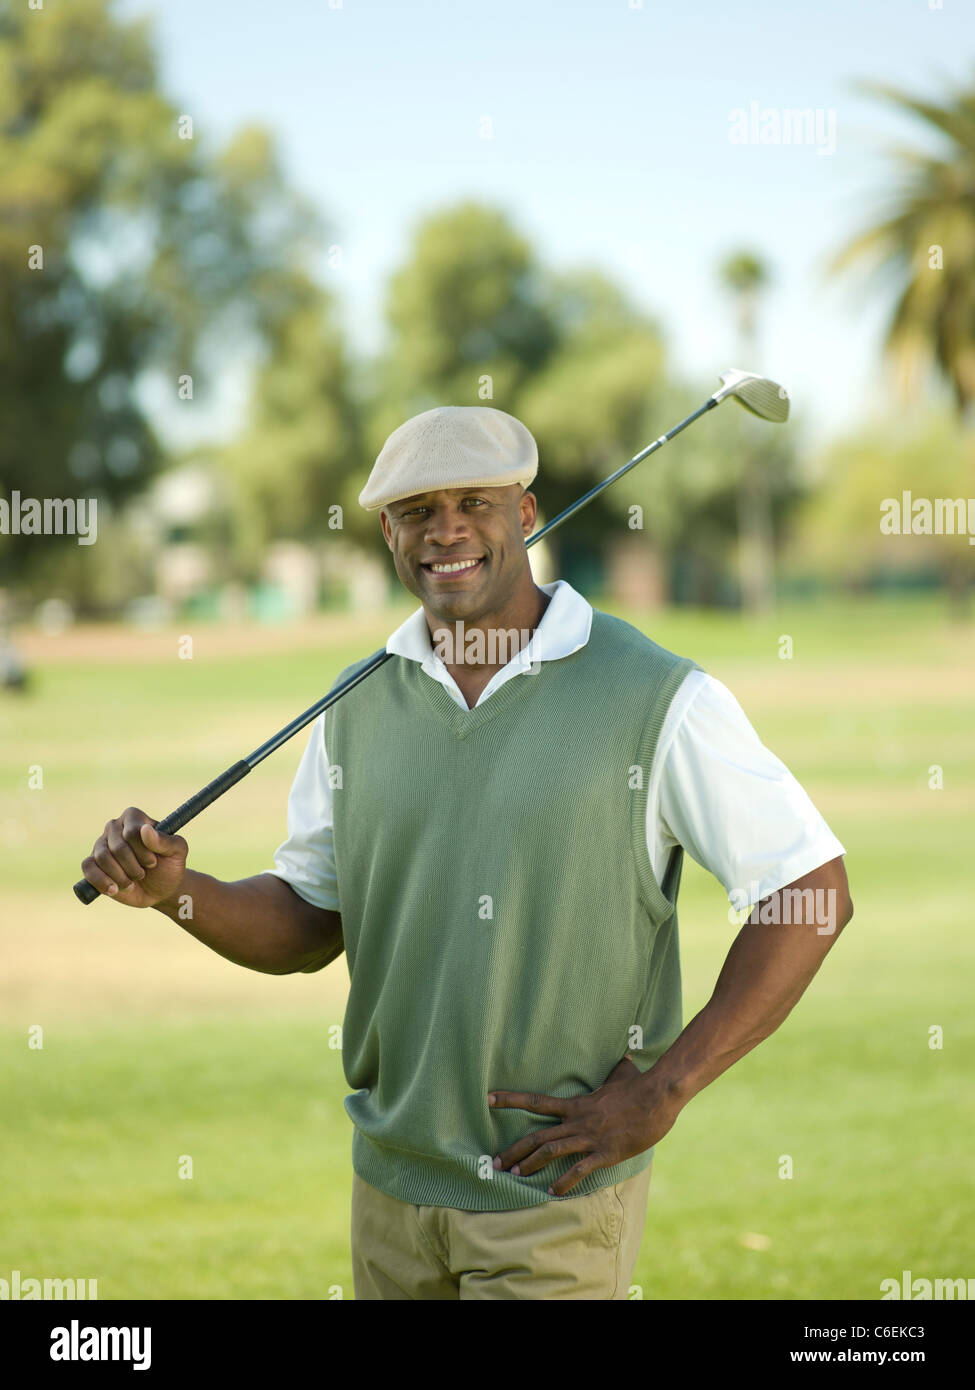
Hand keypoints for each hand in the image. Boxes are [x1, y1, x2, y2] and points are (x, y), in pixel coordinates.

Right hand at [81, 808, 187, 908]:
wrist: (159, 890)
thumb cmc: (169, 866)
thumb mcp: (177, 852)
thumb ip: (165, 840)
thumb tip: (145, 829)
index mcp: (134, 818)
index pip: (131, 831)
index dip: (142, 851)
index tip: (153, 862)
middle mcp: (114, 827)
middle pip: (116, 846)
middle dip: (133, 866)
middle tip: (143, 873)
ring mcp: (101, 844)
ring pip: (102, 857)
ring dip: (120, 876)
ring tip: (131, 883)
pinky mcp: (92, 862)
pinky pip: (87, 867)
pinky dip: (101, 881)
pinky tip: (114, 889)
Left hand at [487, 1053, 682, 1195]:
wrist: (658, 1096)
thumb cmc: (640, 1084)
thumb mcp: (621, 1072)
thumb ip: (614, 1069)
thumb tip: (624, 1055)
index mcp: (577, 1104)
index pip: (536, 1101)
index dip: (511, 1100)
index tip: (488, 1099)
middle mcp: (578, 1121)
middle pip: (537, 1135)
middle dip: (513, 1150)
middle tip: (493, 1162)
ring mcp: (590, 1137)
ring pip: (552, 1151)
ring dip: (530, 1164)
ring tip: (513, 1175)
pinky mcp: (606, 1153)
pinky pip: (579, 1170)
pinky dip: (564, 1182)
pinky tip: (551, 1191)